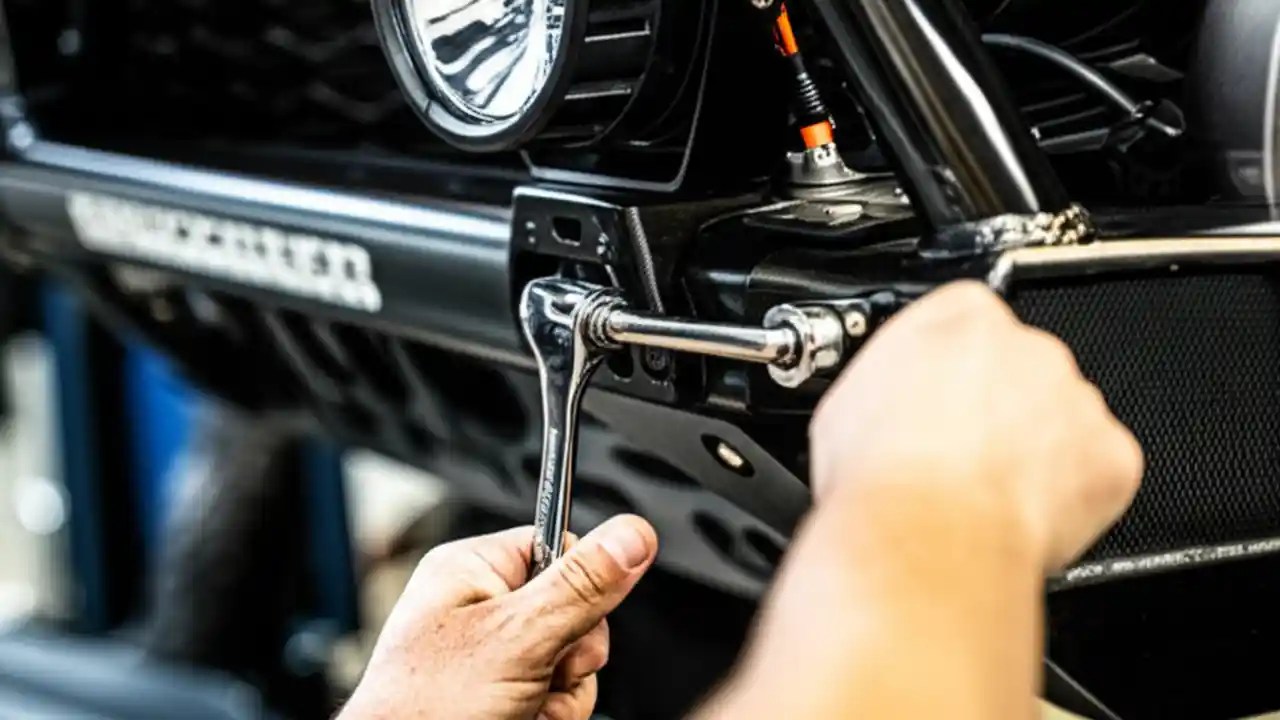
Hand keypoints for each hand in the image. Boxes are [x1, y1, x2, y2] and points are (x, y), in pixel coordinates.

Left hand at [341, 515, 657, 719]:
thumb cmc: (423, 710)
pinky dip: (551, 713)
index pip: (559, 546)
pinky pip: (558, 695)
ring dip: (563, 694)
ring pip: (572, 661)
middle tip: (541, 673)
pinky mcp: (503, 694)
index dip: (579, 587)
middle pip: (576, 611)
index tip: (569, 621)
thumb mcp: (516, 638)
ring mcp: (492, 656)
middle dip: (572, 656)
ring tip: (523, 706)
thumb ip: (580, 587)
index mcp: (472, 570)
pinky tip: (524, 718)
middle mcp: (481, 608)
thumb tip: (633, 534)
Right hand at [810, 280, 1143, 569]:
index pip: (968, 319)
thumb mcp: (848, 401)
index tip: (938, 397)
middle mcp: (1030, 347)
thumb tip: (884, 404)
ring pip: (1063, 421)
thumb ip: (889, 382)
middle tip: (957, 455)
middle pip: (1022, 370)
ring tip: (984, 496)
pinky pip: (1097, 471)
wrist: (925, 536)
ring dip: (1036, 451)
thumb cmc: (882, 475)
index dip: (950, 368)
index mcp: (963, 317)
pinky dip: (1072, 494)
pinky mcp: (1111, 456)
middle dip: (999, 410)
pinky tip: (1021, 514)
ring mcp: (1077, 400)